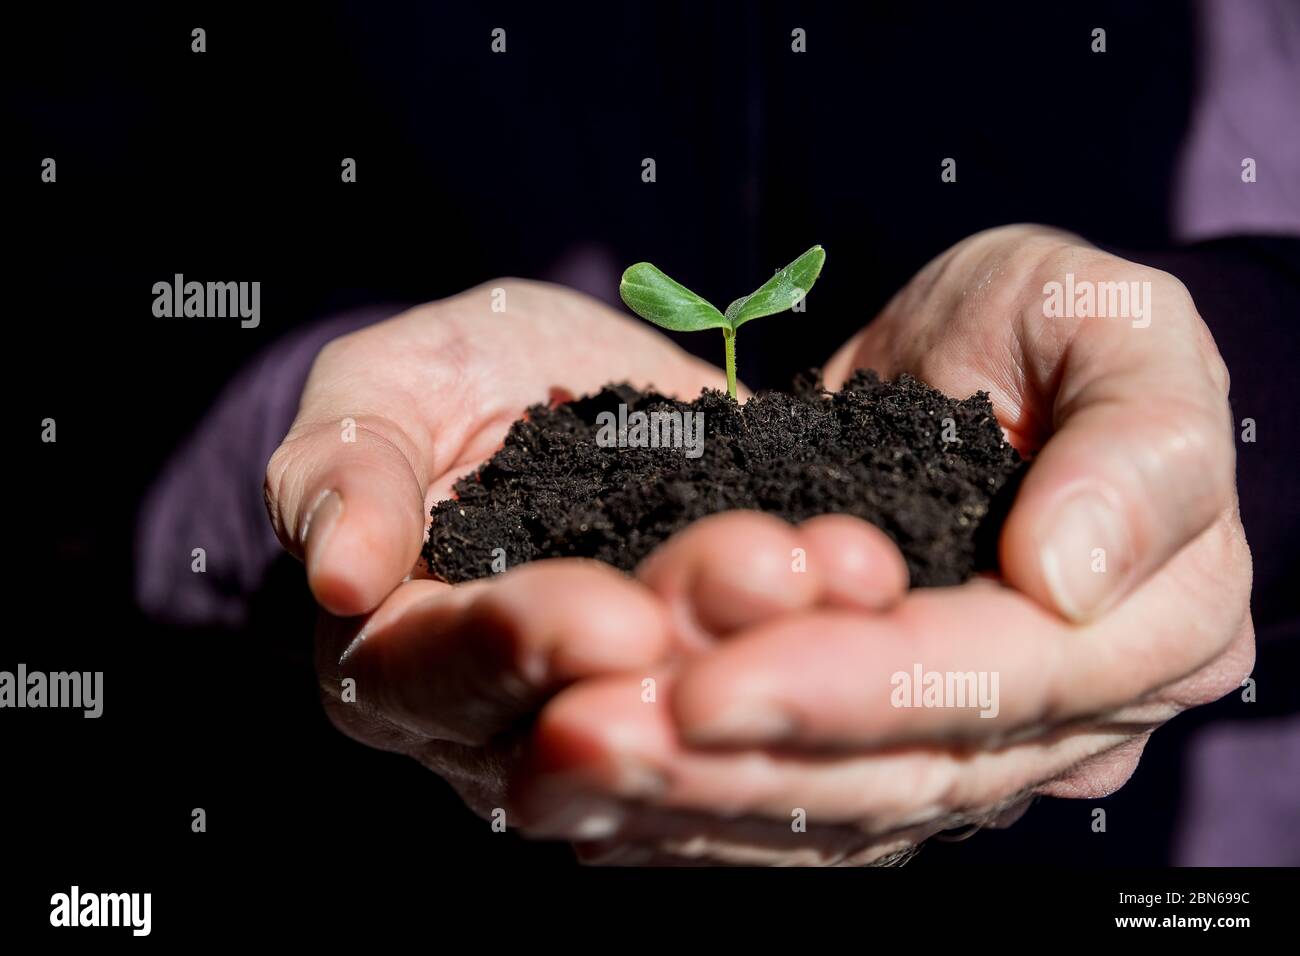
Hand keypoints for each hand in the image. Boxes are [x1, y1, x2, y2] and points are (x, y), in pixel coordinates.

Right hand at [267, 279, 904, 842]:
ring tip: (840, 568)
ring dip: (772, 656)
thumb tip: (336, 571)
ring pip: (691, 726)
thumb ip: (340, 470)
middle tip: (761, 574)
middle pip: (583, 723)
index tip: (614, 614)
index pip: (445, 678)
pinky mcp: (711, 681)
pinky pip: (765, 695)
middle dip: (680, 654)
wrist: (565, 384)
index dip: (525, 649)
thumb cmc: (447, 381)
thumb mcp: (379, 392)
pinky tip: (875, 587)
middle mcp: (506, 719)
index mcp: (399, 659)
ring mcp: (619, 709)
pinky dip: (825, 650)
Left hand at [496, 226, 1253, 862]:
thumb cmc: (1059, 327)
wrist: (989, 364)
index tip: (712, 685)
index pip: (993, 683)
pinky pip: (796, 803)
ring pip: (833, 809)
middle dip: (739, 763)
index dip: (854, 688)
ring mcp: (974, 743)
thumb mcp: (1117, 327)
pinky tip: (591, 795)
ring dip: (692, 798)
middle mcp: (1068, 716)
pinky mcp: (886, 738)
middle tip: (590, 740)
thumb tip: (1070, 580)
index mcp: (1155, 626)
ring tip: (566, 765)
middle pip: (899, 774)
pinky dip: (693, 807)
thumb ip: (1136, 446)